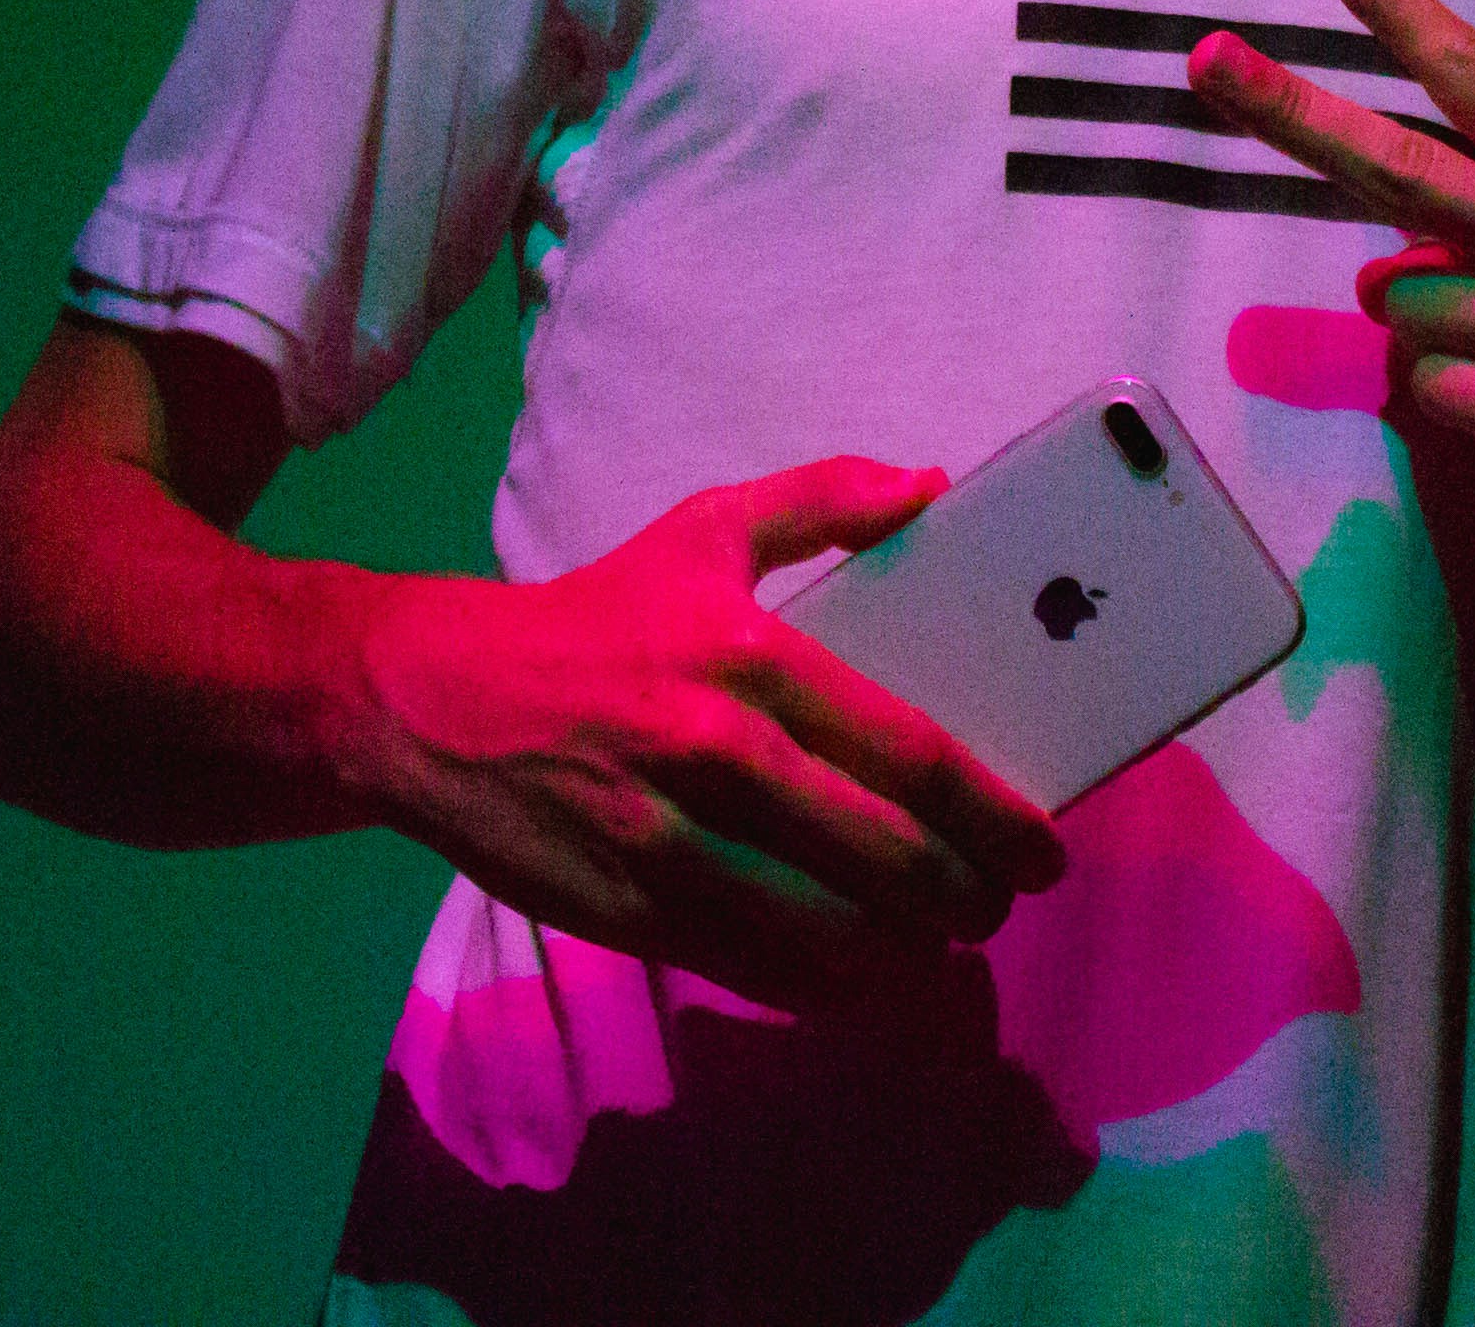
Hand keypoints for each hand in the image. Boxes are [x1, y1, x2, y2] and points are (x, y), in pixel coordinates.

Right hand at [341, 459, 1071, 1014]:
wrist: (432, 701)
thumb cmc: (591, 617)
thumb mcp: (702, 530)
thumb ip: (823, 502)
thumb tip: (933, 486)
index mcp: (749, 653)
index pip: (908, 749)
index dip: (993, 813)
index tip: (1042, 846)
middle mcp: (716, 750)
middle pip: (885, 853)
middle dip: (965, 895)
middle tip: (997, 905)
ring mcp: (669, 841)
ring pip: (828, 928)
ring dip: (906, 953)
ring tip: (941, 947)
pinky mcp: (628, 911)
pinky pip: (755, 968)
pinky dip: (824, 988)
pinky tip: (861, 983)